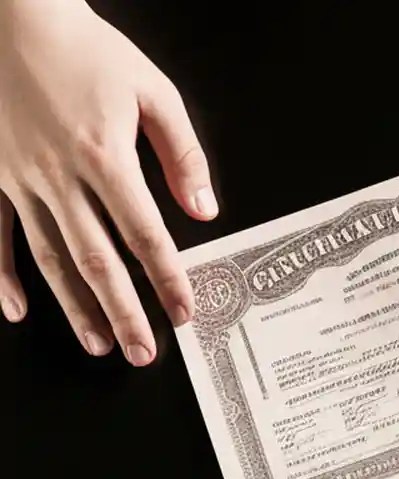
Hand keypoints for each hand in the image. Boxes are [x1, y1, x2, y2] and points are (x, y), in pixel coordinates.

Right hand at [0, 0, 215, 364]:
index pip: (145, 235)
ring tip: (99, 345)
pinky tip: (17, 310)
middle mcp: (58, 176)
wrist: (12, 19)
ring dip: (75, 307)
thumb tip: (205, 208)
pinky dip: (2, 276)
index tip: (185, 311)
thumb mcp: (153, 92)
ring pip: (51, 258)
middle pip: (97, 260)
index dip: (168, 279)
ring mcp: (17, 180)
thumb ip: (183, 153)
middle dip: (124, 312)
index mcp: (104, 156)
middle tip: (144, 353)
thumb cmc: (86, 51)